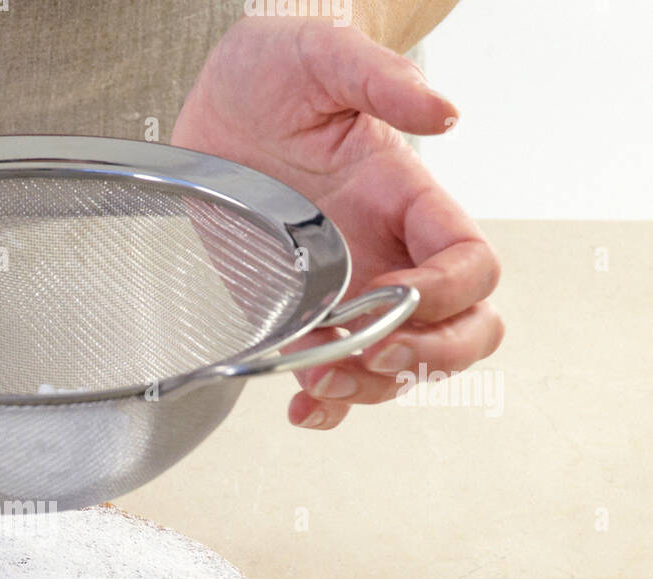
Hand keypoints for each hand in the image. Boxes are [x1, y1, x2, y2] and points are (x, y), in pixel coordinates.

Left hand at [172, 18, 503, 428]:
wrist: (222, 95)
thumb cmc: (279, 70)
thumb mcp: (325, 57)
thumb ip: (381, 78)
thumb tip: (442, 114)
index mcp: (406, 200)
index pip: (468, 265)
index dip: (447, 295)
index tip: (396, 299)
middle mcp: (387, 253)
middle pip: (458, 329)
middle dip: (426, 356)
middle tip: (373, 353)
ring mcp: (346, 290)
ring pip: (396, 364)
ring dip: (370, 386)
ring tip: (319, 380)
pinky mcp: (299, 312)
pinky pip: (331, 373)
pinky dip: (327, 404)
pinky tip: (304, 407)